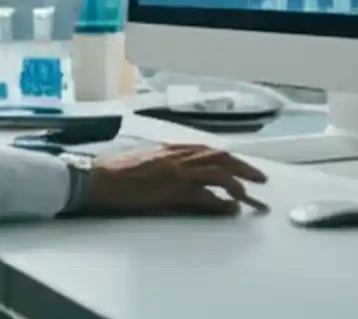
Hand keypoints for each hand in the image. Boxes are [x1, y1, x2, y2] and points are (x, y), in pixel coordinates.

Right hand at [80, 144, 268, 215]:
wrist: (97, 178)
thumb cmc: (115, 170)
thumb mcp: (146, 158)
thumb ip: (166, 160)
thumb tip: (180, 169)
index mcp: (173, 148)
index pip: (209, 150)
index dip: (229, 158)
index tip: (242, 165)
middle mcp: (179, 157)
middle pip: (221, 158)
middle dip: (244, 167)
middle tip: (260, 178)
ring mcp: (177, 173)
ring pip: (219, 174)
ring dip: (239, 184)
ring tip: (252, 196)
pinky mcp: (172, 192)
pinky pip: (205, 197)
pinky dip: (221, 203)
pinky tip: (232, 209)